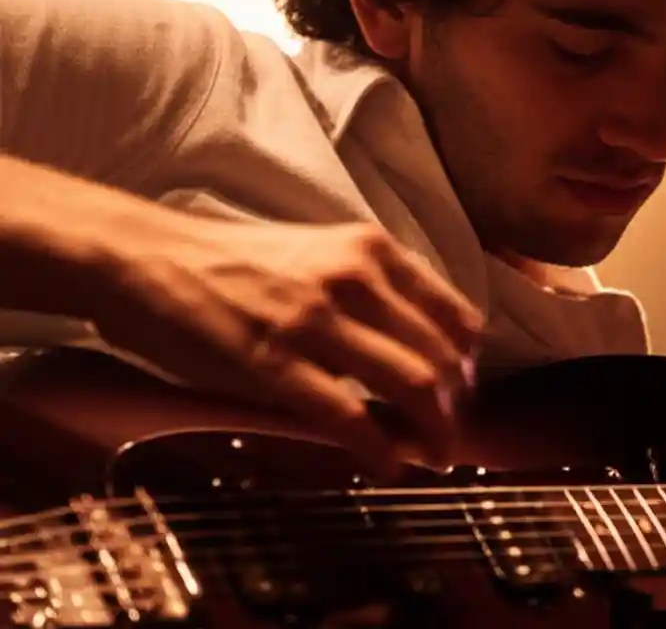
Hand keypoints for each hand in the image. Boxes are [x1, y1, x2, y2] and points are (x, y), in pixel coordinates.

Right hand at [88, 216, 483, 475]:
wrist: (145, 258)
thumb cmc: (233, 263)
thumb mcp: (320, 253)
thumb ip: (372, 290)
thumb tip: (419, 346)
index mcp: (371, 250)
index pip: (456, 316)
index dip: (469, 366)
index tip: (462, 395)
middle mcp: (355, 278)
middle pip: (443, 357)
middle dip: (457, 409)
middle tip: (451, 437)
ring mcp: (315, 320)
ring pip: (412, 384)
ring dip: (434, 432)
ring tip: (435, 457)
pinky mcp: (274, 362)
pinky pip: (349, 417)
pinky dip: (380, 449)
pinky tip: (388, 467)